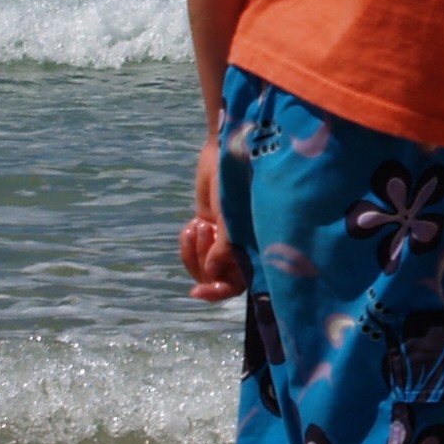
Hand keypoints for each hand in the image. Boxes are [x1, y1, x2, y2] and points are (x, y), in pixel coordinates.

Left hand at [179, 131, 243, 302]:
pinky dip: (187, 243)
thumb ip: (224, 248)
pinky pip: (192, 251)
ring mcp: (222, 242)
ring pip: (201, 267)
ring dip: (194, 251)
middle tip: (202, 230)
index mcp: (255, 250)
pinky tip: (191, 223)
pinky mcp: (208, 229)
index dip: (218, 292)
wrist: (226, 151)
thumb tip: (213, 275)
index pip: (237, 285)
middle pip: (215, 279)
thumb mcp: (231, 217)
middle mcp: (240, 250)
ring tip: (197, 224)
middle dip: (202, 262)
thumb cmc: (237, 182)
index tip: (197, 292)